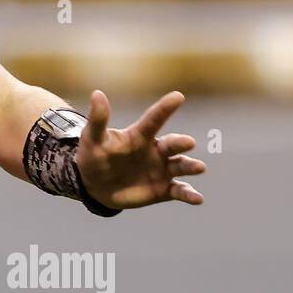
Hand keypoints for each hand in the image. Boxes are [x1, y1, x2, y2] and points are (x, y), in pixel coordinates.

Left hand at [75, 89, 205, 208]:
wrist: (96, 186)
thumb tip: (97, 93)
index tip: (178, 96)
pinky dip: (189, 195)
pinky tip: (197, 199)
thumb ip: (98, 119)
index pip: (154, 119)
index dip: (165, 108)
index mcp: (140, 136)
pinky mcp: (164, 189)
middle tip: (189, 142)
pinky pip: (180, 191)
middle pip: (172, 144)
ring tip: (200, 167)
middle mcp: (157, 150)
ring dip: (191, 166)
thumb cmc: (95, 156)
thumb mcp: (93, 139)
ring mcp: (162, 170)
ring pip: (181, 166)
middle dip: (181, 143)